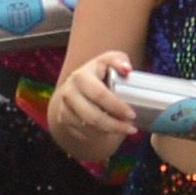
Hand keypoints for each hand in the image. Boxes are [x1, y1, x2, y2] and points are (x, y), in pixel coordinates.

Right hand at [54, 47, 140, 163]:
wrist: (78, 86)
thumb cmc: (99, 72)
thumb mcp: (109, 60)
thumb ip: (119, 60)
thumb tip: (127, 69)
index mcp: (81, 76)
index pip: (100, 95)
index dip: (117, 106)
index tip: (132, 114)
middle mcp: (69, 92)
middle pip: (93, 116)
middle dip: (114, 125)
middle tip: (131, 128)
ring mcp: (64, 107)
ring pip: (88, 127)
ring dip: (108, 131)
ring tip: (123, 129)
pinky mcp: (64, 119)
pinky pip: (83, 133)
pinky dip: (99, 134)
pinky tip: (110, 130)